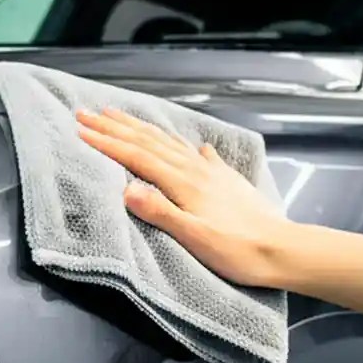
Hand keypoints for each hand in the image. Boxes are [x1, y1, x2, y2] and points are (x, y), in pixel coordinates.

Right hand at [75, 108, 295, 287]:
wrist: (282, 250)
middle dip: (115, 126)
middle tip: (87, 111)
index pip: (136, 156)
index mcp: (183, 182)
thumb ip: (159, 212)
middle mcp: (196, 170)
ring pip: (170, 142)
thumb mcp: (194, 237)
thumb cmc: (237, 251)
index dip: (106, 142)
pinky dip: (186, 144)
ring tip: (122, 115)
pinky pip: (198, 154)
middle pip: (149, 142)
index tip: (80, 129)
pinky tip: (191, 144)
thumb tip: (125, 188)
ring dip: (142, 128)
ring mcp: (213, 172)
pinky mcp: (228, 180)